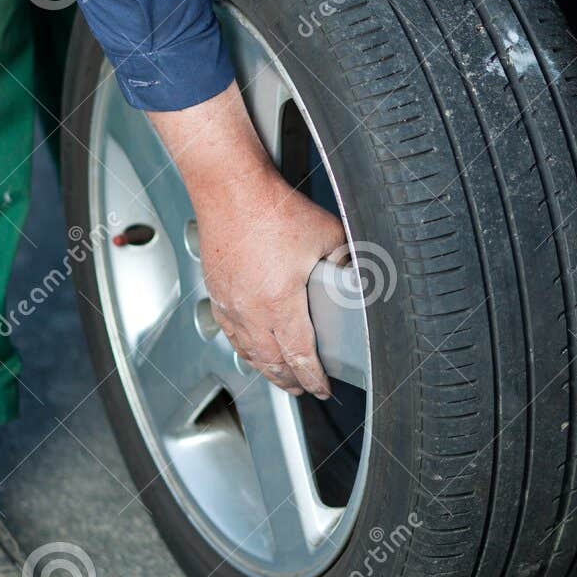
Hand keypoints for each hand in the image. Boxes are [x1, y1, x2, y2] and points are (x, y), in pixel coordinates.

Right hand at [194, 165, 346, 398]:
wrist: (229, 187)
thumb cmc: (269, 207)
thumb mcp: (326, 235)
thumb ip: (345, 259)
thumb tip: (360, 273)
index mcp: (280, 303)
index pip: (300, 356)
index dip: (313, 377)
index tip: (322, 388)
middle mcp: (251, 310)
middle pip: (271, 362)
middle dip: (290, 381)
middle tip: (303, 389)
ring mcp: (229, 302)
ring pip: (248, 351)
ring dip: (266, 369)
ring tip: (279, 377)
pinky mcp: (216, 289)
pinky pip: (229, 331)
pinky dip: (242, 347)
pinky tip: (247, 347)